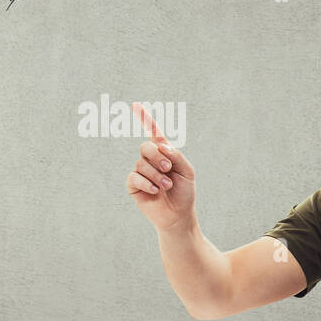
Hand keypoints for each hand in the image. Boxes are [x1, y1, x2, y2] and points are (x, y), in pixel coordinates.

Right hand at [126, 102, 196, 231]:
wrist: (178, 215)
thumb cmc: (184, 193)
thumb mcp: (187, 171)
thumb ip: (176, 156)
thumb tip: (161, 145)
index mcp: (164, 153)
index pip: (153, 132)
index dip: (145, 119)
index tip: (135, 106)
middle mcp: (150, 160)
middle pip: (146, 147)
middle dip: (158, 156)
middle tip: (168, 168)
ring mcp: (140, 172)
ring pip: (141, 163)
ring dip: (157, 175)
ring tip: (166, 186)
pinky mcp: (133, 185)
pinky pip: (135, 177)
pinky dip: (147, 183)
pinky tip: (156, 190)